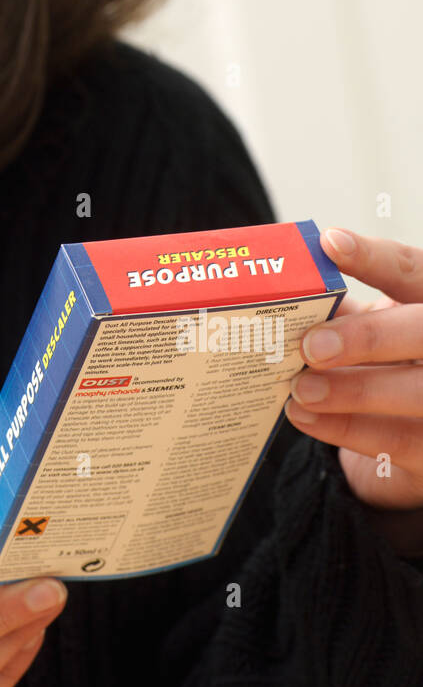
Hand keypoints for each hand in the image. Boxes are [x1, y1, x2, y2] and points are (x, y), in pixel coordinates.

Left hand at [285, 228, 422, 517]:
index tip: (330, 244)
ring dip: (354, 390)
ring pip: (418, 392)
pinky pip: (401, 442)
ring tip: (300, 389)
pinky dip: (348, 429)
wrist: (399, 433)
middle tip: (312, 346)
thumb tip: (277, 294)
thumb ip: (337, 312)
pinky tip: (305, 417)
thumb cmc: (376, 362)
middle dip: (369, 337)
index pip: (412, 270)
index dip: (374, 258)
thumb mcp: (362, 328)